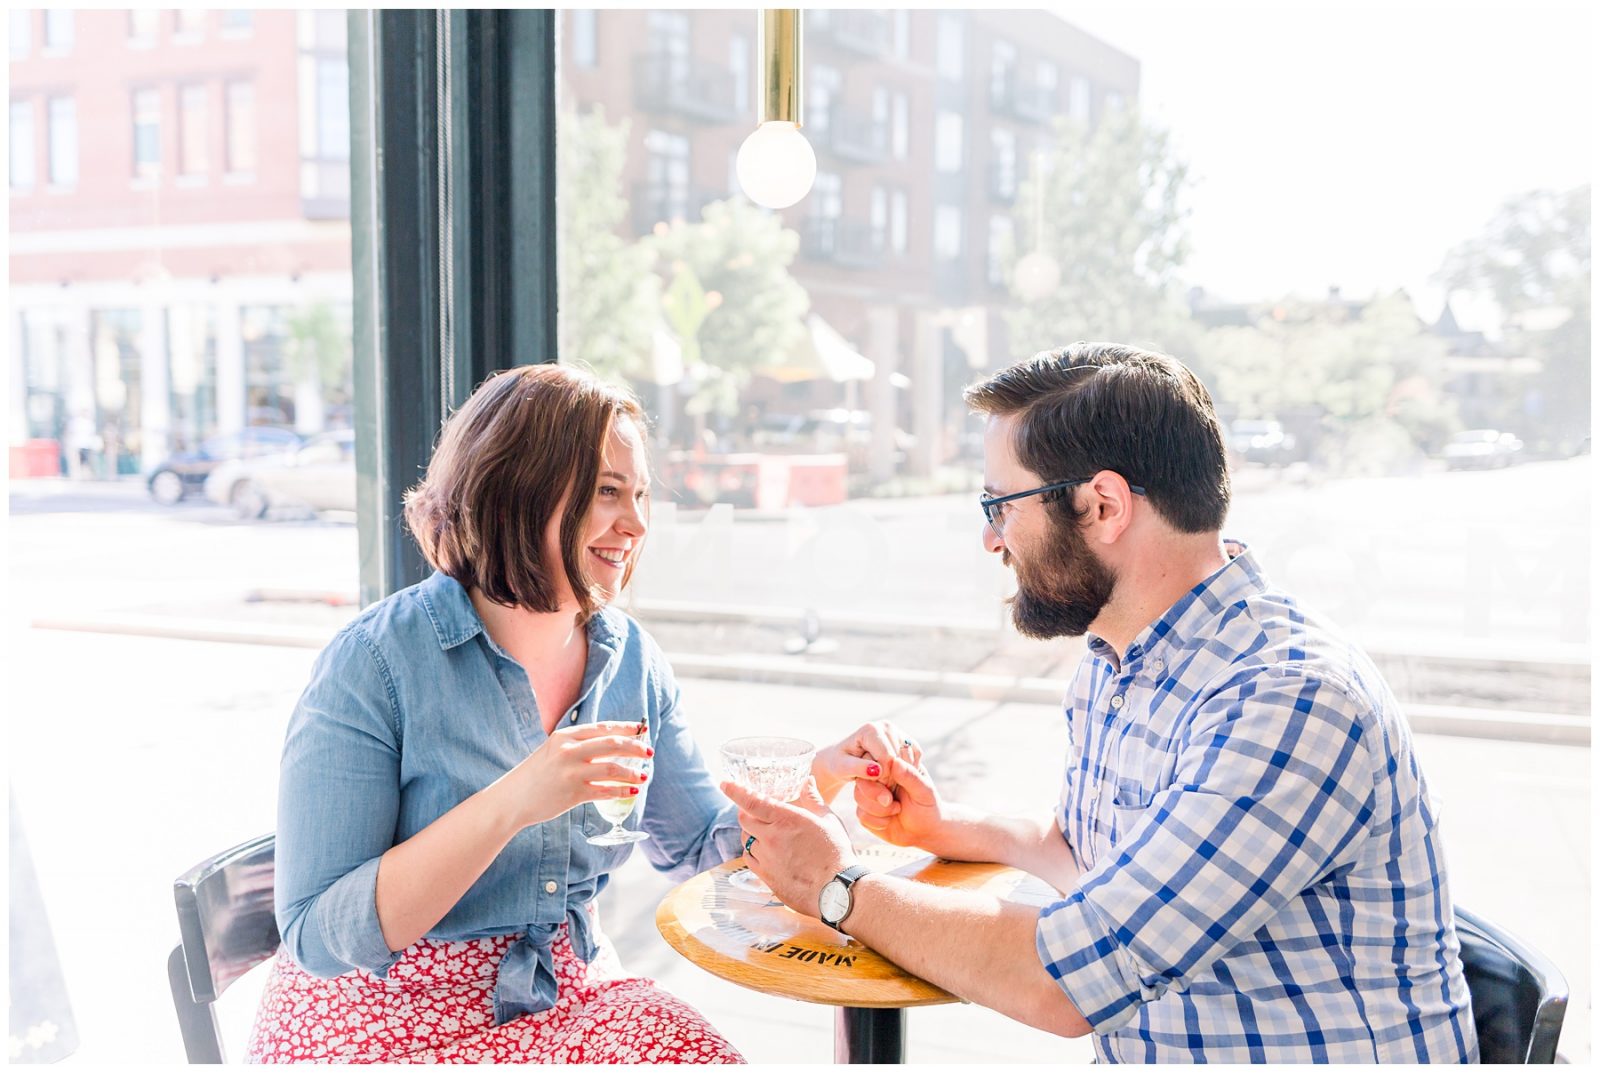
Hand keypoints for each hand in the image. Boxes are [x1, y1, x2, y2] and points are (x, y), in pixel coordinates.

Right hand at [492, 720, 652, 830]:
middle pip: (612, 744)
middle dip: (636, 747)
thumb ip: (578, 745)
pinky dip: (622, 790)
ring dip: (632, 772)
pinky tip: (633, 791)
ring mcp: (571, 773)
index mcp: (565, 736)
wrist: (512, 799)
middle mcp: (569, 751)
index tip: (642, 730)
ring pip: (612, 768)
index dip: (626, 728)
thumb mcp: (554, 750)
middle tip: (649, 752)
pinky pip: (605, 791)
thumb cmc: (536, 774)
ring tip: (644, 775)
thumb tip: (611, 743)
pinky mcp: (573, 794)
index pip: (603, 728)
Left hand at [721, 776, 853, 917]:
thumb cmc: (836, 853)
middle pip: (744, 820)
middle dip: (745, 811)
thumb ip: (813, 799)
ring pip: (745, 839)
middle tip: (753, 810)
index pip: (752, 801)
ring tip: (764, 832)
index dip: (735, 791)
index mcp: (786, 820)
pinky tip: (763, 851)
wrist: (837, 891)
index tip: (725, 784)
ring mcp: (766, 859)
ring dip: (750, 832)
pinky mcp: (766, 877)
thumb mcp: (829, 820)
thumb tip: (807, 782)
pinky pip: (749, 859)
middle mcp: (771, 838)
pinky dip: (752, 851)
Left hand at [812, 721, 923, 803]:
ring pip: (909, 760)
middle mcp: (887, 726)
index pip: (887, 757)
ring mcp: (898, 732)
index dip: (883, 777)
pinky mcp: (907, 741)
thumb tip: (877, 770)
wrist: (845, 759)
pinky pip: (915, 760)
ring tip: (884, 785)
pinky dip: (907, 773)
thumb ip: (858, 769)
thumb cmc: (840, 763)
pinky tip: (893, 779)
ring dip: (900, 776)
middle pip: (899, 758)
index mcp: (870, 729)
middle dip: (892, 778)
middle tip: (879, 789)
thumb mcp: (842, 768)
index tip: (874, 787)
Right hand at [854, 748, 946, 851]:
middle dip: (875, 792)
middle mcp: (879, 777)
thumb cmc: (928, 807)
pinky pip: (861, 814)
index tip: (891, 783)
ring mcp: (870, 793)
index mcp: (894, 765)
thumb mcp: (924, 791)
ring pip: (859, 795)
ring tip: (896, 809)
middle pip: (862, 776)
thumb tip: (895, 761)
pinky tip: (889, 821)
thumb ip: (910, 775)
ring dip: (878, 809)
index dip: (879, 770)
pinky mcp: (864, 811)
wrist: (924, 833)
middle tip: (890, 800)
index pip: (876, 757)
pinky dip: (877, 821)